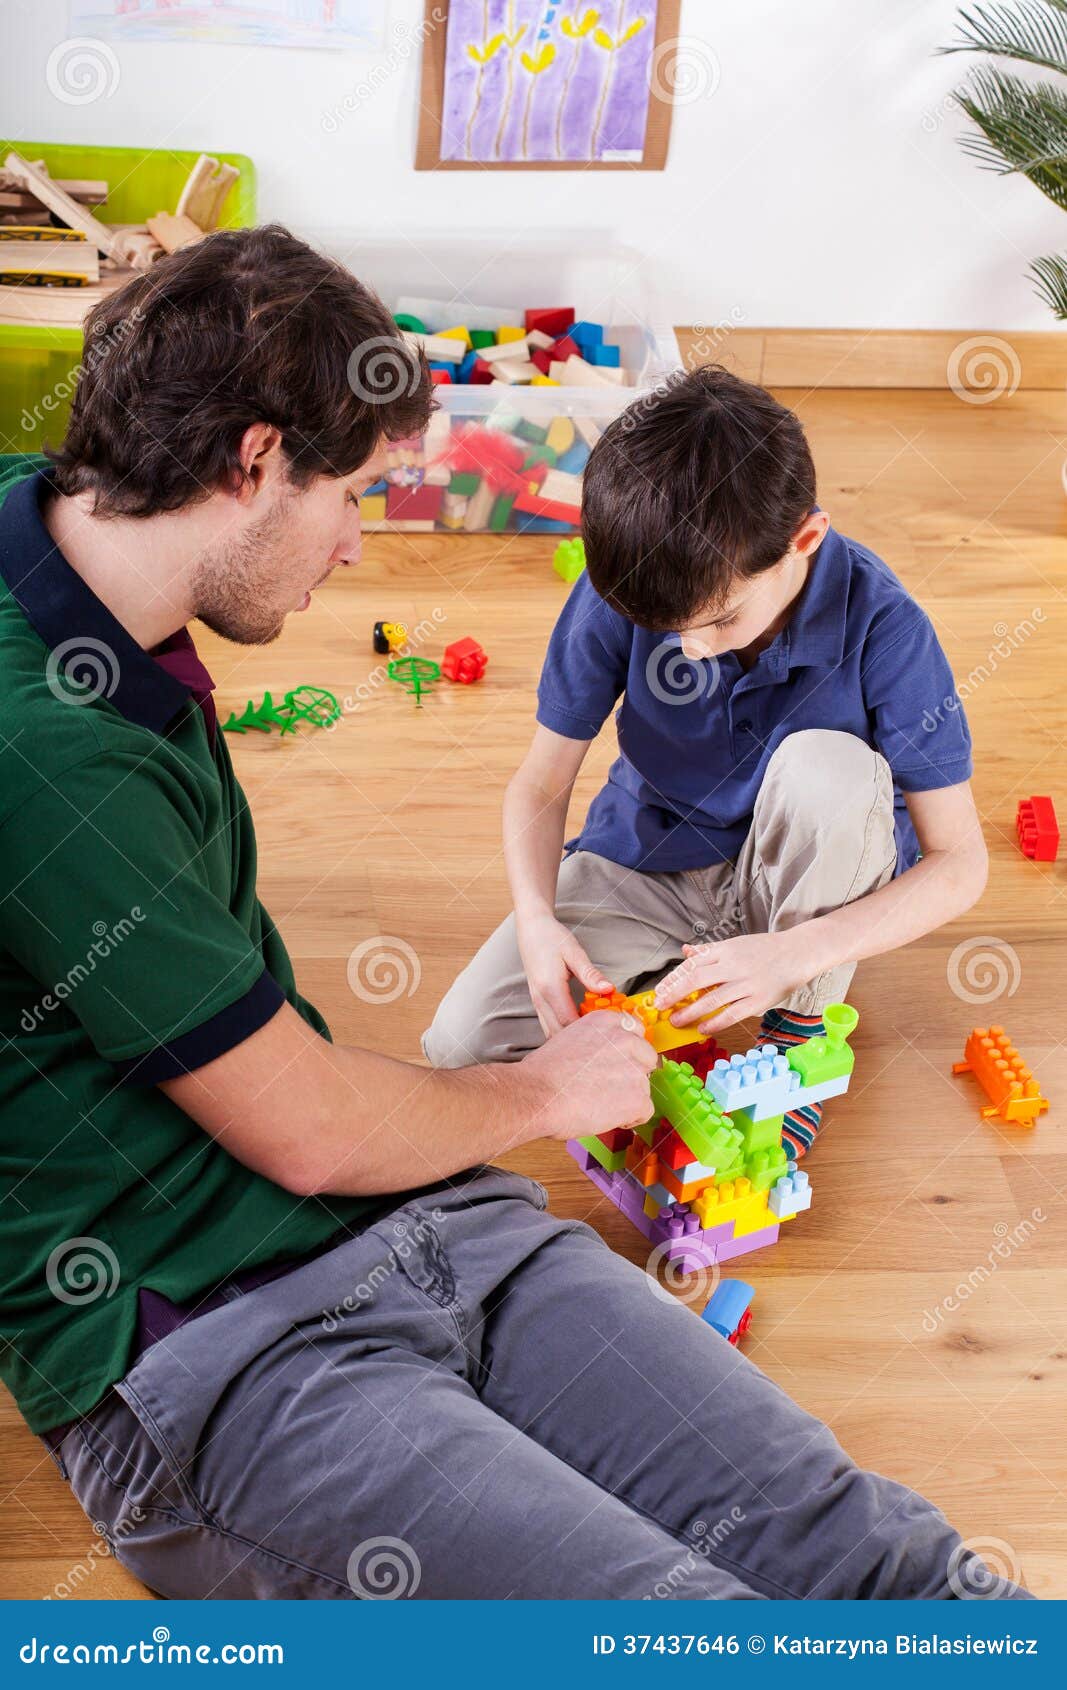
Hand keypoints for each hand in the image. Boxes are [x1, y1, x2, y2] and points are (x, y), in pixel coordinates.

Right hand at [516, 910, 614, 1036]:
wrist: (531, 929)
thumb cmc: (551, 938)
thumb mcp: (574, 952)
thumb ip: (590, 974)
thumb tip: (608, 989)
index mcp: (550, 988)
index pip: (569, 1022)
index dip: (588, 1030)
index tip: (608, 1029)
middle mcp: (540, 1000)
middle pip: (559, 1033)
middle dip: (581, 1038)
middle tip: (604, 1034)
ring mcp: (537, 1002)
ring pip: (551, 1032)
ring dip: (571, 1036)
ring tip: (594, 1030)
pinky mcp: (538, 1002)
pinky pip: (549, 1025)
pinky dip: (564, 1029)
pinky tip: (581, 1023)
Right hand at [520, 1010, 657, 1140]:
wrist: (536, 1095)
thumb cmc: (543, 1073)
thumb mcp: (570, 1039)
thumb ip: (596, 1044)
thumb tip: (605, 1058)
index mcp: (608, 1021)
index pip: (635, 1034)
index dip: (626, 1054)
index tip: (615, 1066)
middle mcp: (626, 1039)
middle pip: (646, 1060)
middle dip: (631, 1075)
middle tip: (606, 1088)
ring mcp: (634, 1068)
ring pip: (644, 1087)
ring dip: (627, 1098)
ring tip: (598, 1103)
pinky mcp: (637, 1097)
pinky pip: (645, 1111)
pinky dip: (630, 1118)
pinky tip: (606, 1116)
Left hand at [653, 932, 811, 1033]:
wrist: (797, 953)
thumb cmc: (764, 949)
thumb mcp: (734, 944)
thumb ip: (709, 950)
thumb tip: (685, 952)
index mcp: (725, 950)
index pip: (692, 965)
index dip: (673, 979)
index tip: (659, 992)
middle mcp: (733, 966)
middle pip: (696, 980)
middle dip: (674, 995)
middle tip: (660, 1007)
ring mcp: (746, 984)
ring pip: (712, 1000)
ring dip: (691, 1013)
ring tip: (677, 1021)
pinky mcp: (758, 1000)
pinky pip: (732, 1014)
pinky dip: (715, 1023)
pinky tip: (703, 1029)